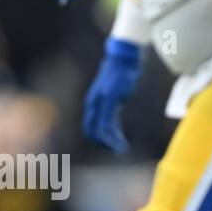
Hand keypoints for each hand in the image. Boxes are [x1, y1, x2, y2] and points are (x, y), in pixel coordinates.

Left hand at [82, 38, 143, 152]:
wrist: (123, 60)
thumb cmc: (119, 77)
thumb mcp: (113, 96)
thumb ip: (110, 108)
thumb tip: (112, 122)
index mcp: (92, 103)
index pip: (88, 128)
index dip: (97, 140)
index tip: (111, 145)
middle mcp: (93, 104)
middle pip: (90, 131)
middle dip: (102, 144)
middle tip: (116, 150)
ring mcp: (100, 102)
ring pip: (100, 131)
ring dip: (110, 143)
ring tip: (121, 150)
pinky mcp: (109, 100)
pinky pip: (107, 124)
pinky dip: (114, 137)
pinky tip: (122, 144)